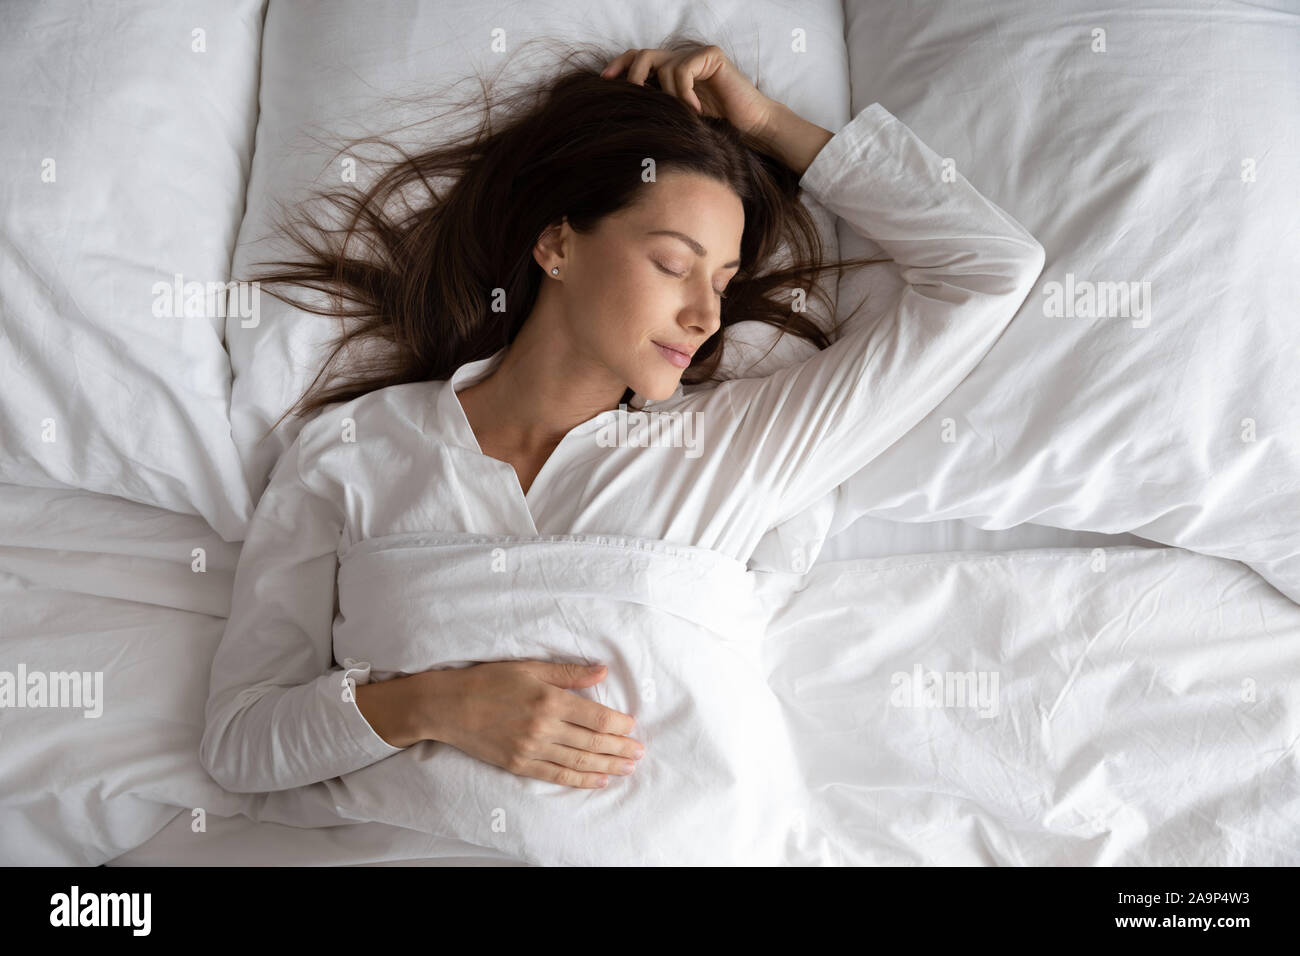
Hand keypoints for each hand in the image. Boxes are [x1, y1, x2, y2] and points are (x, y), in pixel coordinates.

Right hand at [425, 660, 645, 788]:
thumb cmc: (489, 680)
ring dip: (607, 766)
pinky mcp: (519, 765)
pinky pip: (557, 775)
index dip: (618, 724)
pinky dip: (580, 779)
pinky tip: (598, 780)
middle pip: (592, 742)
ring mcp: (531, 749)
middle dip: (619, 748)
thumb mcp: (529, 668)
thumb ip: (569, 673)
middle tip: (640, 752)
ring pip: (579, 761)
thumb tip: (602, 672)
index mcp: (549, 700)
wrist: (449, 706)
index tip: (632, 727)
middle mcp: (544, 728)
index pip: (596, 717)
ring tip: (627, 768)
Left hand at [599, 44, 776, 138]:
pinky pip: (682, 70)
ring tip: (684, 114)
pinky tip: (697, 110)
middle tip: (631, 95)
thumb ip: (656, 107)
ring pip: (663, 66)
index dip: (620, 66)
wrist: (751, 128)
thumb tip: (622, 109)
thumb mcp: (677, 119)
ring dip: (668, 96)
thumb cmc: (717, 128)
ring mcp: (696, 55)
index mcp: (670, 72)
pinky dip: (684, 93)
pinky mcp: (711, 56)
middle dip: (632, 75)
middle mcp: (681, 59)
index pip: (637, 59)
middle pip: (643, 55)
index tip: (604, 82)